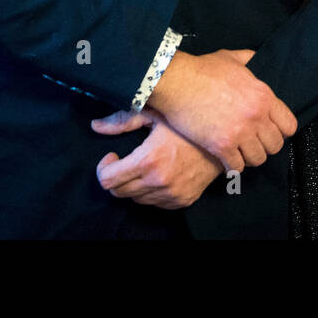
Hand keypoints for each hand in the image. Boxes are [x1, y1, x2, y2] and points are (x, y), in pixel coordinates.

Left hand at [92, 108, 223, 209]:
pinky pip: (156, 203)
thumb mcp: (154, 114)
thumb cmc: (186, 120)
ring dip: (134, 184)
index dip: (104, 168)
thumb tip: (95, 125)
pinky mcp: (183, 200)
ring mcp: (172, 193)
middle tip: (126, 161)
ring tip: (145, 165)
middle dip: (117, 176)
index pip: (107, 180)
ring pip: (136, 199)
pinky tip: (160, 172)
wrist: (222, 135)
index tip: (112, 156)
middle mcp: (159, 181)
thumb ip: (122, 121)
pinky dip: (152, 191)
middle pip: (119, 192)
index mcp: (148, 160)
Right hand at [146, 49, 296, 172]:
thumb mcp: (232, 58)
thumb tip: (257, 58)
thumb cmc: (202, 69)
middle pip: (275, 145)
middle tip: (253, 143)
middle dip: (265, 146)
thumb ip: (249, 59)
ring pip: (258, 159)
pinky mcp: (221, 146)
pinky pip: (237, 167)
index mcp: (263, 95)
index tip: (269, 130)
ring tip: (240, 152)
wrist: (176, 81)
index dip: (280, 130)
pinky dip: (232, 166)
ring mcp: (240, 132)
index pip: (289, 126)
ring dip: (249, 157)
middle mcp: (256, 116)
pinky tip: (225, 159)